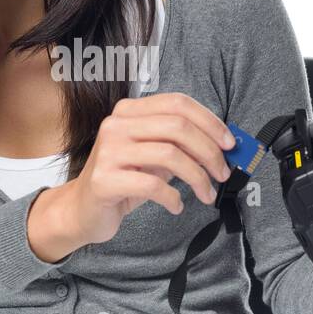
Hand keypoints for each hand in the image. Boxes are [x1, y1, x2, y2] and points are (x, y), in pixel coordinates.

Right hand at [27, 92, 234, 261]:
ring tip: (207, 194)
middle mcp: (116, 125)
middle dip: (209, 151)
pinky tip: (176, 205)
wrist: (83, 210)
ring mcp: (108, 151)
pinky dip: (173, 198)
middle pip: (177, 127)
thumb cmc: (124, 181)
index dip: (210, 122)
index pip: (178, 103)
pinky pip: (153, 185)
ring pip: (169, 155)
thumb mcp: (153, 157)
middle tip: (223, 173)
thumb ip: (181, 146)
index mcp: (129, 111)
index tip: (230, 144)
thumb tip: (222, 146)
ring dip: (198, 177)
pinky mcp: (104, 180)